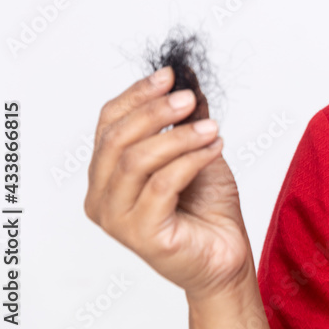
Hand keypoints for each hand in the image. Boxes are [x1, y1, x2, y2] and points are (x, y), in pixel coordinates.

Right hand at [84, 67, 253, 299]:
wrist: (226, 253)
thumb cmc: (206, 206)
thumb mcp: (196, 150)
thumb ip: (185, 120)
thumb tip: (186, 78)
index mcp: (106, 173)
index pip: (108, 123)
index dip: (137, 94)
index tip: (170, 75)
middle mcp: (102, 197)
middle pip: (117, 139)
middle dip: (155, 111)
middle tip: (189, 98)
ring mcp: (117, 219)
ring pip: (136, 161)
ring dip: (179, 137)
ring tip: (212, 128)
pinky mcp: (142, 235)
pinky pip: (162, 185)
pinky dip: (191, 159)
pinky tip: (215, 148)